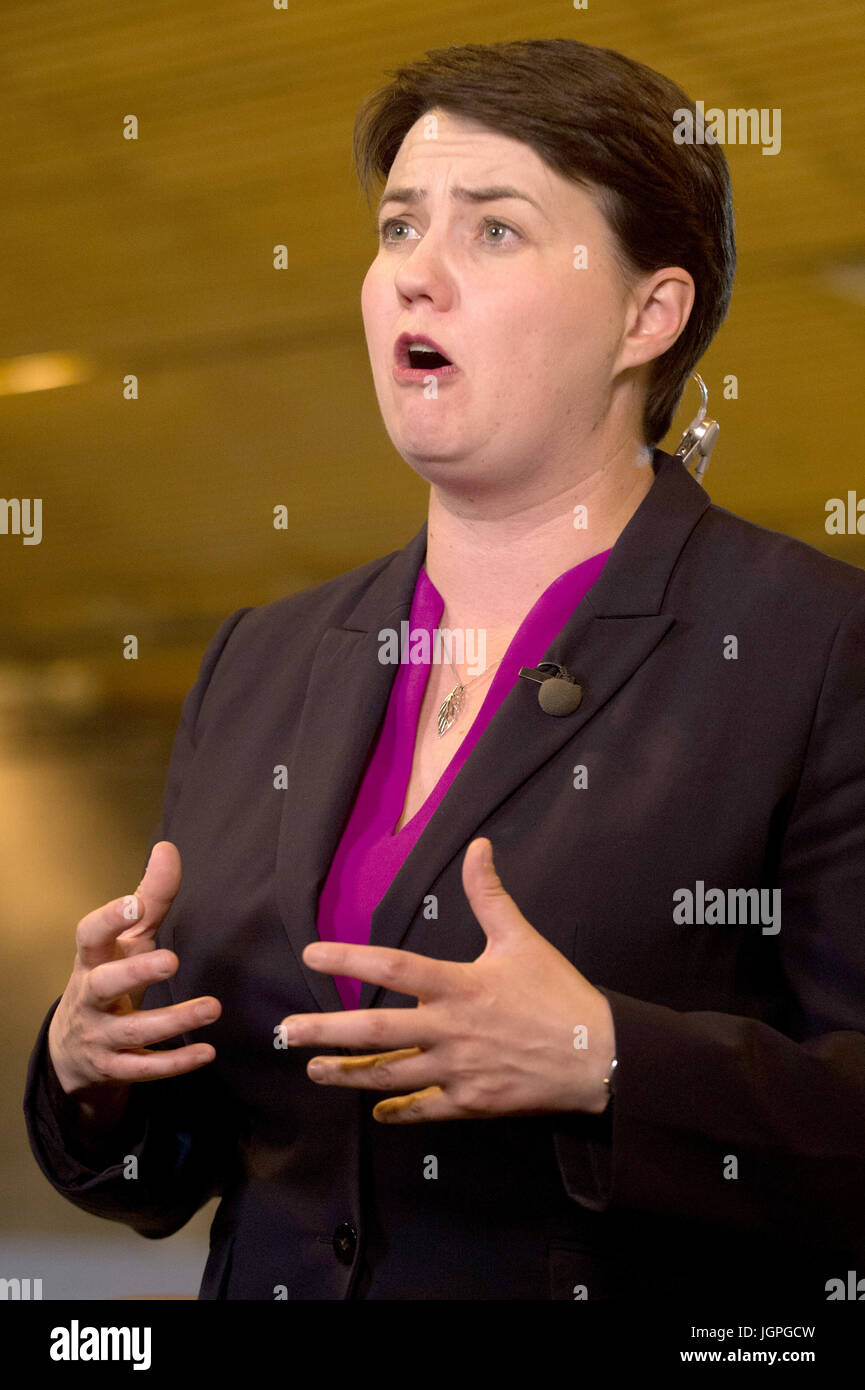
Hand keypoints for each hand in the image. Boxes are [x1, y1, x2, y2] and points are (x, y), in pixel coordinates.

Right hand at [48, 841, 221, 1103]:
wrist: (74, 1049)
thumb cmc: (110, 976)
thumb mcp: (126, 941)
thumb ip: (150, 899)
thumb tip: (167, 848)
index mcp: (92, 959)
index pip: (90, 935)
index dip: (109, 919)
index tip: (134, 903)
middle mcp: (90, 996)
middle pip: (103, 984)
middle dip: (135, 972)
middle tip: (172, 959)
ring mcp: (100, 1036)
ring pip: (132, 1032)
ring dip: (173, 1021)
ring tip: (212, 1007)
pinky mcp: (115, 1068)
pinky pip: (144, 1068)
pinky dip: (175, 1063)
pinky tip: (207, 1052)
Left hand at [280, 837, 615, 1122]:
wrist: (598, 1056)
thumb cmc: (559, 994)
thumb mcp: (522, 939)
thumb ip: (489, 896)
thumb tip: (478, 847)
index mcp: (460, 984)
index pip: (392, 968)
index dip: (348, 960)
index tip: (311, 955)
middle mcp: (451, 1029)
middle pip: (374, 1032)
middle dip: (324, 1032)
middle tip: (283, 1033)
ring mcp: (458, 1070)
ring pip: (389, 1076)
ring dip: (346, 1074)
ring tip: (312, 1069)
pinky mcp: (471, 1103)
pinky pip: (423, 1109)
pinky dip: (396, 1112)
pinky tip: (375, 1112)